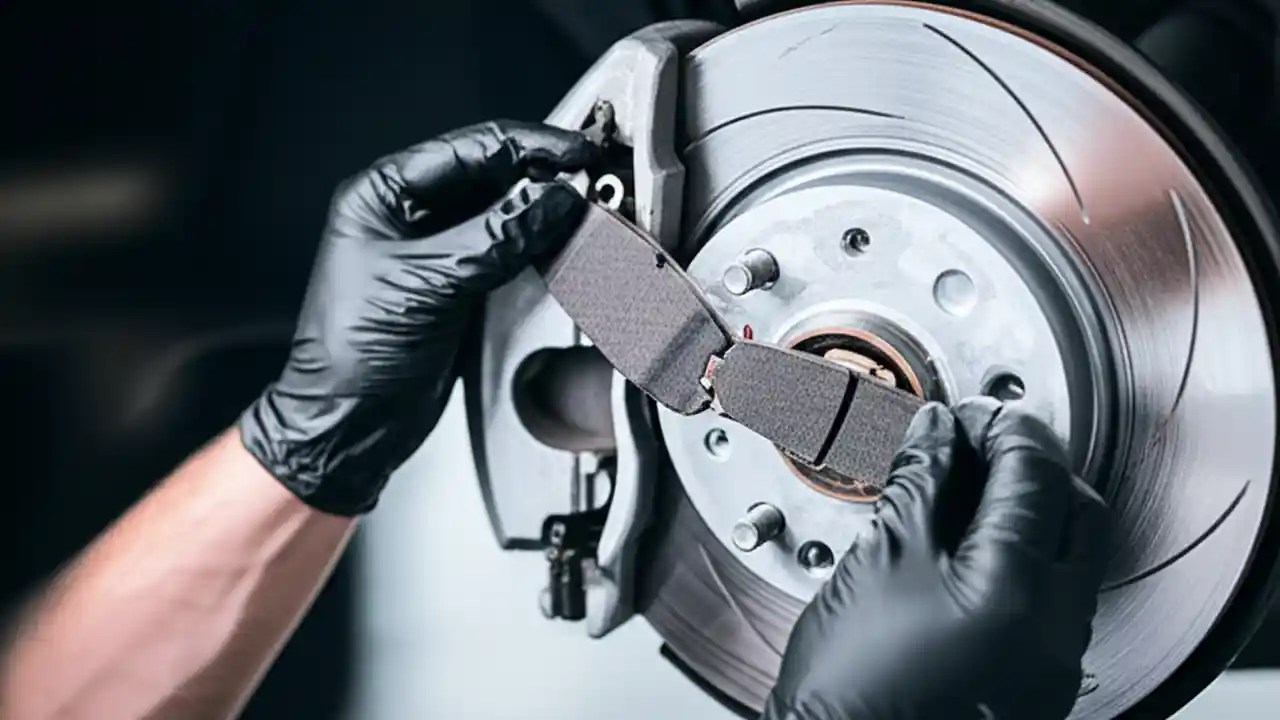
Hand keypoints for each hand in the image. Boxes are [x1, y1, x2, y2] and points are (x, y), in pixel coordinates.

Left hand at [240, 120, 598, 514]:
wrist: (350, 425)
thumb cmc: (352, 355)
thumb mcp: (428, 283)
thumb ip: (495, 237)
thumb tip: (552, 200)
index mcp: (384, 194)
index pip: (470, 148)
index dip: (530, 146)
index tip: (577, 152)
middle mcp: (409, 216)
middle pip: (491, 177)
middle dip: (543, 179)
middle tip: (590, 183)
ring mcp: (436, 251)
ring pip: (504, 215)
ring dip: (545, 214)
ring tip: (585, 214)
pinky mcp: (459, 286)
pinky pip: (508, 253)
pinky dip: (538, 248)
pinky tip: (564, 247)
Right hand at [764, 398, 1108, 719]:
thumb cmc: (851, 687)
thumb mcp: (882, 559)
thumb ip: (922, 479)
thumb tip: (940, 430)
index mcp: (1018, 592)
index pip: (1038, 473)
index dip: (1003, 425)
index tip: (970, 413)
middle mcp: (1057, 631)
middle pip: (1076, 511)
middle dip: (1031, 464)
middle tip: (977, 441)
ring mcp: (1054, 662)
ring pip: (1070, 555)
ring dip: (1028, 508)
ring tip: (966, 487)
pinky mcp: (1038, 682)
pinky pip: (1052, 599)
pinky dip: (1022, 556)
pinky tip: (970, 544)